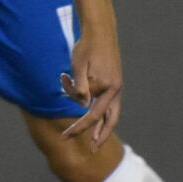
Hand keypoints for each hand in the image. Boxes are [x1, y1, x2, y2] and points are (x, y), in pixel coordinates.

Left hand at [57, 32, 122, 146]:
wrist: (100, 31)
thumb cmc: (86, 46)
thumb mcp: (78, 65)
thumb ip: (80, 86)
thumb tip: (81, 105)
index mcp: (107, 86)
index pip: (91, 114)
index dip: (78, 127)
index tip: (65, 136)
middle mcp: (115, 89)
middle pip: (109, 120)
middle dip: (99, 136)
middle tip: (92, 150)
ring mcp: (117, 87)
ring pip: (113, 114)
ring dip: (104, 128)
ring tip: (96, 141)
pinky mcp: (115, 83)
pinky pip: (110, 105)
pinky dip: (104, 116)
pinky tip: (97, 121)